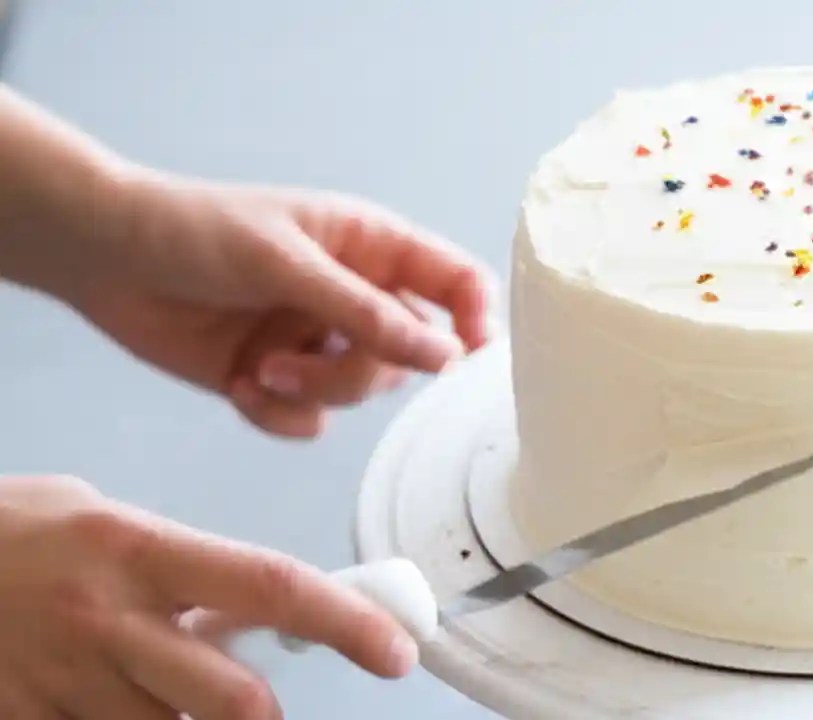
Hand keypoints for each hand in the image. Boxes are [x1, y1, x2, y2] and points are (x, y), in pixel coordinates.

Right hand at [0, 474, 417, 718]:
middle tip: (255, 706)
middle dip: (261, 716)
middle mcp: (108, 618)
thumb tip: (258, 618)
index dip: (348, 623)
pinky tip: (101, 700)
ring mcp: (64, 681)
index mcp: (140, 549)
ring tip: (147, 685)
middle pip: (233, 702)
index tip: (398, 651)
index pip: (271, 586)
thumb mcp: (107, 528)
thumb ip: (183, 573)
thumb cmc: (15, 537)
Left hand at [72, 171, 495, 436]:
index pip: (455, 283)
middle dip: (362, 368)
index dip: (476, 318)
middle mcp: (354, 296)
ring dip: (314, 389)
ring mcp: (317, 339)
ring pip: (361, 392)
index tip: (469, 356)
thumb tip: (445, 354)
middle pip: (410, 353)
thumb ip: (367, 312)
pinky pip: (311, 419)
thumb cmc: (195, 230)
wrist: (101, 258)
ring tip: (260, 368)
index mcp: (371, 247)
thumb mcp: (287, 263)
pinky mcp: (278, 378)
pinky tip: (241, 386)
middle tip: (305, 358)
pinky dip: (279, 414)